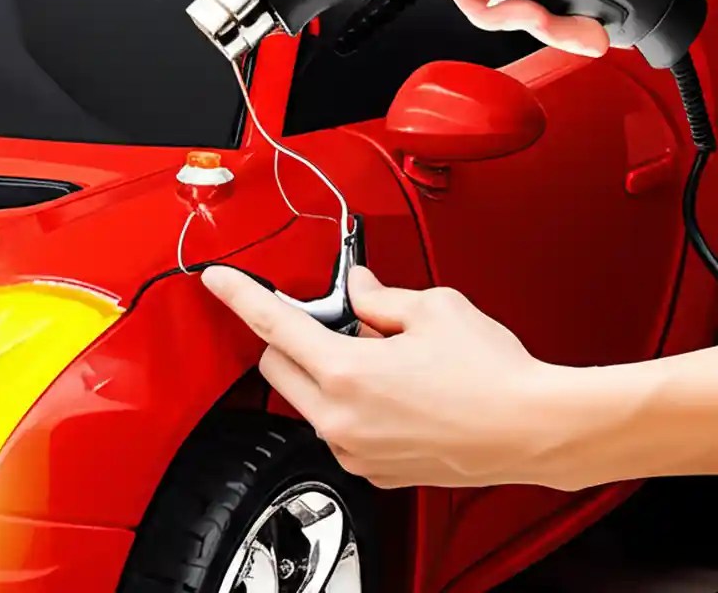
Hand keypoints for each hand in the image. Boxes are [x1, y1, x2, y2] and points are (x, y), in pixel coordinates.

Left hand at [202, 266, 575, 488]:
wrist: (536, 430)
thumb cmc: (494, 375)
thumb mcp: (433, 309)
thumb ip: (380, 296)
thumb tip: (359, 288)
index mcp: (346, 373)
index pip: (272, 324)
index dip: (239, 296)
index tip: (217, 282)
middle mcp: (340, 418)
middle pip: (278, 367)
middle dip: (292, 339)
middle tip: (334, 323)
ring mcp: (354, 450)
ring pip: (308, 401)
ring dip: (324, 376)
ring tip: (382, 362)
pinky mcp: (373, 470)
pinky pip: (339, 430)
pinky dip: (350, 407)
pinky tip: (395, 395)